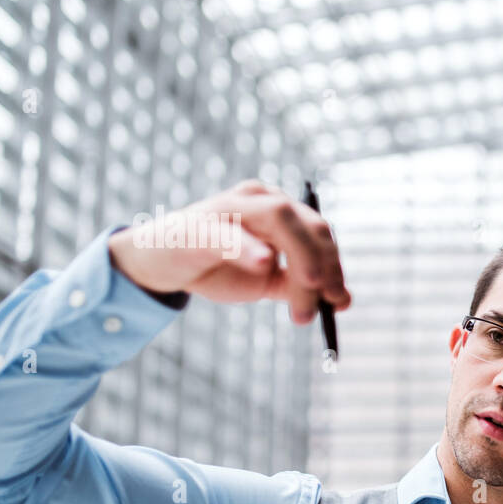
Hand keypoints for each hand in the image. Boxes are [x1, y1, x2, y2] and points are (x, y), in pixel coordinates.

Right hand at [107, 179, 351, 323]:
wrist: (160, 265)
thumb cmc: (216, 267)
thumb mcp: (266, 280)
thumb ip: (301, 287)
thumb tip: (343, 301)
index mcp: (280, 210)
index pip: (320, 232)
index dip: (336, 266)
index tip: (340, 301)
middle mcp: (260, 199)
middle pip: (308, 224)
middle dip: (324, 266)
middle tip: (325, 304)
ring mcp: (230, 208)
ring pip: (280, 218)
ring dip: (301, 256)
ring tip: (306, 293)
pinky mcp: (199, 226)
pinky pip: (229, 232)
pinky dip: (249, 246)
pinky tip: (264, 261)